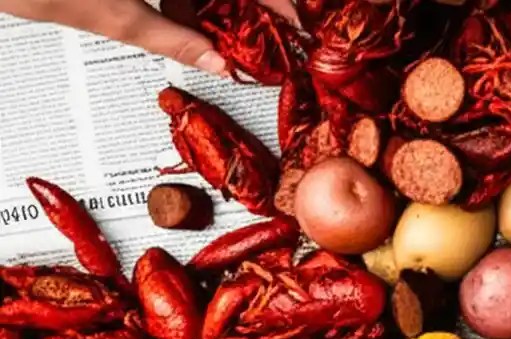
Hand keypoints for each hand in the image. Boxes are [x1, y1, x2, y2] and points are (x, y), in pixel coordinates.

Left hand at [0, 0, 297, 73]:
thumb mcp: (114, 16)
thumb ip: (174, 40)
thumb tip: (220, 64)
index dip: (281, 4)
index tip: (300, 26)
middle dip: (250, 10)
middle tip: (271, 43)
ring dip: (214, 7)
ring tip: (223, 43)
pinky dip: (185, 1)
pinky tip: (185, 22)